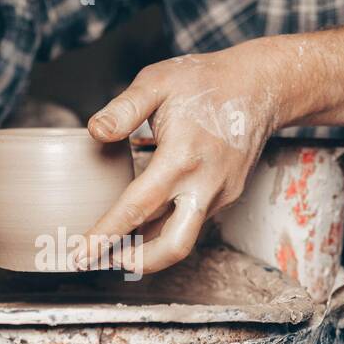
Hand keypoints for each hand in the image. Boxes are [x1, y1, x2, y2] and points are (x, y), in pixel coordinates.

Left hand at [81, 45, 280, 273]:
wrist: (262, 85)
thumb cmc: (206, 80)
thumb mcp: (157, 82)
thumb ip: (124, 108)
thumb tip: (95, 132)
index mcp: (181, 158)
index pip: (137, 209)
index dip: (105, 235)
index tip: (81, 255)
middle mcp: (205, 184)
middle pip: (173, 246)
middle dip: (138, 262)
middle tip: (104, 262)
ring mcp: (221, 194)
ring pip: (184, 236)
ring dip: (152, 248)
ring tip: (118, 247)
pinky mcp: (228, 195)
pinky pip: (194, 220)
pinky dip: (168, 227)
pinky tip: (146, 222)